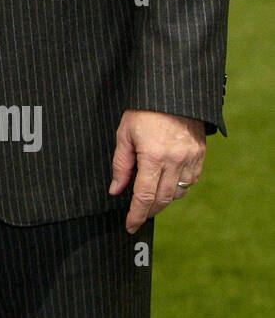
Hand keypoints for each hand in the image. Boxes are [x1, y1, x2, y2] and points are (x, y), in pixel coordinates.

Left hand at [109, 109, 206, 233]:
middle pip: (163, 199)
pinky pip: (192, 180)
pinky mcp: (201, 154)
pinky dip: (180, 186)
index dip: (136, 214)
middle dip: (149, 211)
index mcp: (153, 156)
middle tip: (138, 215)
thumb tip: (116, 190)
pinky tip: (168, 182)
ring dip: (164, 199)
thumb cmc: (144, 110)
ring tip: (151, 196)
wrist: (172, 92)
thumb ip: (121, 165)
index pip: (144, 196)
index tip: (130, 225)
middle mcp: (175, 160)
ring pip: (179, 192)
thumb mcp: (124, 134)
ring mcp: (191, 158)